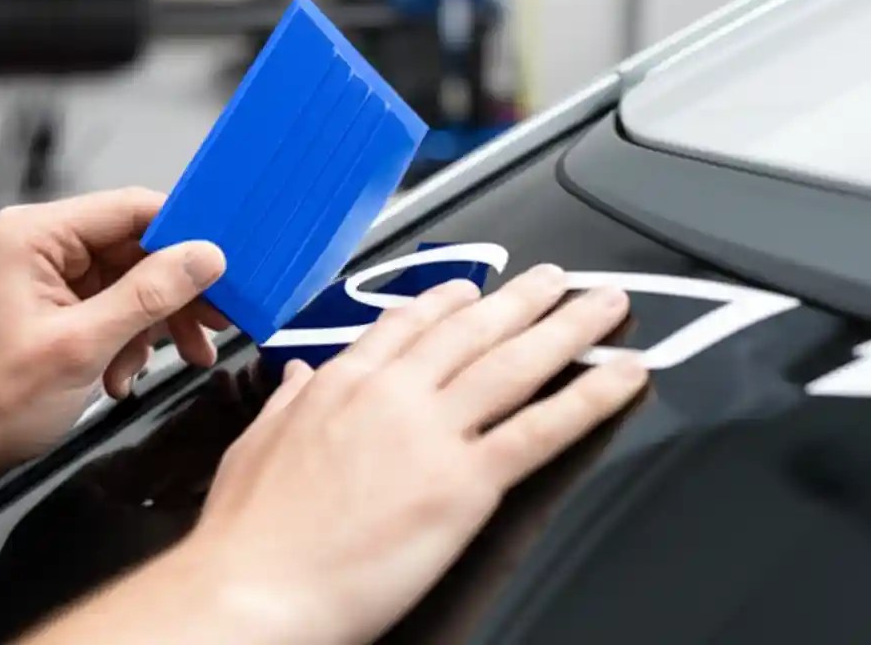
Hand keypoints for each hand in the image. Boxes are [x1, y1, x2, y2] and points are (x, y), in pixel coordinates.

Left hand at [0, 188, 227, 485]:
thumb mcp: (83, 347)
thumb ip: (149, 296)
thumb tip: (206, 258)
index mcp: (33, 235)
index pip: (131, 209)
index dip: (185, 235)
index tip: (227, 265)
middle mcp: (37, 244)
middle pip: (136, 248)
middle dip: (176, 291)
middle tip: (218, 321)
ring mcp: (44, 276)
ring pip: (130, 281)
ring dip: (155, 324)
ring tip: (183, 359)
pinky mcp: (51, 306)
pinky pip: (111, 307)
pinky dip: (130, 340)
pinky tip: (126, 376)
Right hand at [177, 266, 646, 643]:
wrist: (255, 589)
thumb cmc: (248, 537)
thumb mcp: (254, 446)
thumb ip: (287, 402)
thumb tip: (296, 377)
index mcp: (341, 383)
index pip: (407, 325)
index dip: (450, 301)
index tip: (472, 289)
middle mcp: (393, 394)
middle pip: (474, 331)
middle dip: (522, 300)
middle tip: (556, 280)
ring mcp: (433, 433)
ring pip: (515, 364)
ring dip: (567, 328)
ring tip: (603, 306)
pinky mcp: (466, 483)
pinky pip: (541, 429)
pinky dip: (590, 396)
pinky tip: (622, 375)